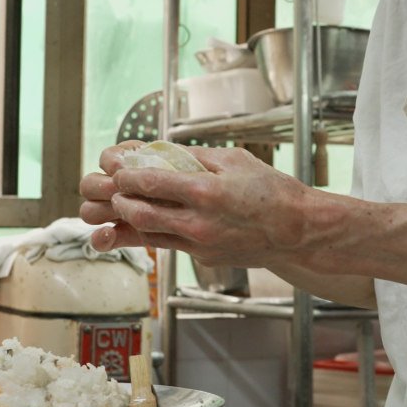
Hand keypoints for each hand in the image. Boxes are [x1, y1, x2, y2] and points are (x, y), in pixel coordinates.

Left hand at [78, 142, 314, 265]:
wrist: (296, 230)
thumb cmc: (270, 190)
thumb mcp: (233, 159)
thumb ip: (194, 156)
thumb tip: (161, 150)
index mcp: (205, 190)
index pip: (150, 182)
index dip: (125, 174)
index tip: (116, 168)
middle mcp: (198, 221)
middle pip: (140, 211)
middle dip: (118, 199)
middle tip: (111, 188)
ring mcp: (199, 243)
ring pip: (148, 232)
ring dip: (128, 218)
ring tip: (119, 205)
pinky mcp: (203, 256)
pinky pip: (166, 244)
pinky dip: (150, 232)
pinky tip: (140, 222)